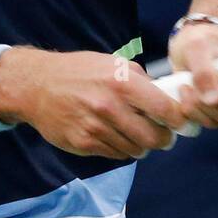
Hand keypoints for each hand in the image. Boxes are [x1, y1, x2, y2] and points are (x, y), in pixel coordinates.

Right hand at [0, 48, 187, 160]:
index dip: (178, 120)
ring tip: (134, 134)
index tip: (180, 123)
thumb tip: (166, 98)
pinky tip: (114, 135)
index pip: (164, 109)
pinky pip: (115, 154)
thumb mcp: (112, 63)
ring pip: (135, 150)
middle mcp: (110, 106)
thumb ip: (140, 79)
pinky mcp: (84, 144)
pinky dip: (120, 148)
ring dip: (140, 145)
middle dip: (163, 139)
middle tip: (162, 136)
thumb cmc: (79, 71)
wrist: (36, 85)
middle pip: (154, 138)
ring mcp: (96, 128)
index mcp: (122, 81)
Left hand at [167, 23, 217, 128]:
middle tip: (206, 78)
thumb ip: (204, 71)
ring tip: (188, 84)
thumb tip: (213, 101)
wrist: (189, 46)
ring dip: (205, 106)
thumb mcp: (199, 47)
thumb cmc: (202, 40)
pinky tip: (184, 92)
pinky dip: (194, 112)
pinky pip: (210, 123)